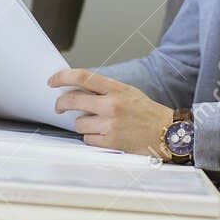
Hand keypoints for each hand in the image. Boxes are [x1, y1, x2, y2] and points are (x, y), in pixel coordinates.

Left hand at [49, 68, 173, 155]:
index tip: (52, 81)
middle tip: (59, 107)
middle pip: (72, 101)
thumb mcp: (127, 92)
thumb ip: (104, 90)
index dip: (62, 77)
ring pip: (78, 123)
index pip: (82, 77)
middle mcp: (112, 105)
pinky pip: (87, 139)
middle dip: (61, 104)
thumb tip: (76, 89)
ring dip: (82, 124)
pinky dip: (92, 138)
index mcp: (116, 89)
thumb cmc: (146, 112)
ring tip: (97, 125)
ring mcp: (110, 125)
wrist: (167, 132)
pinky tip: (104, 135)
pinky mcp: (111, 142)